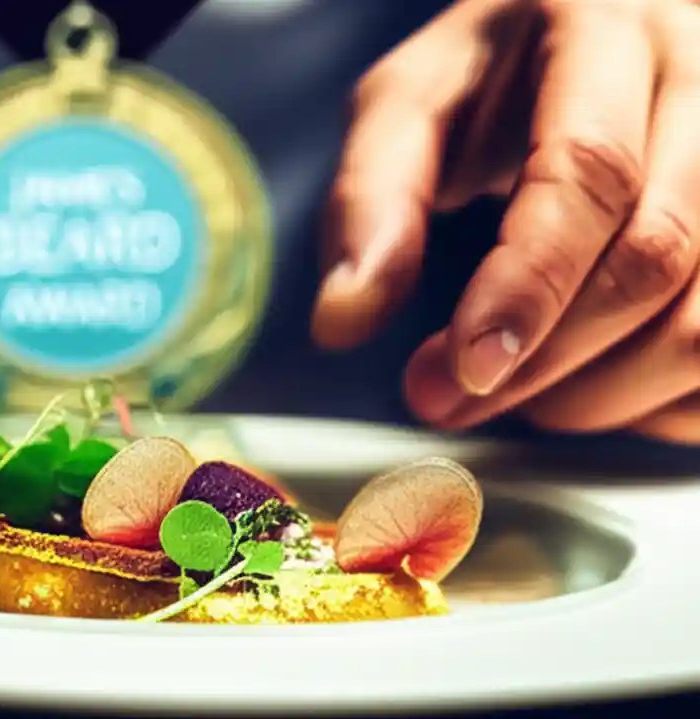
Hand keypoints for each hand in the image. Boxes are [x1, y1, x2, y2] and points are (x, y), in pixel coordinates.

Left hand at [313, 0, 699, 443]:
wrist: (593, 36)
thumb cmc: (494, 76)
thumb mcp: (409, 105)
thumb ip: (372, 200)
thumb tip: (341, 318)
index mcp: (605, 33)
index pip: (587, 172)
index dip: (528, 285)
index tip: (465, 369)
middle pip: (655, 254)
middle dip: (546, 359)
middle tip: (451, 398)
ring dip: (602, 394)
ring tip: (515, 389)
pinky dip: (655, 404)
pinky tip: (588, 387)